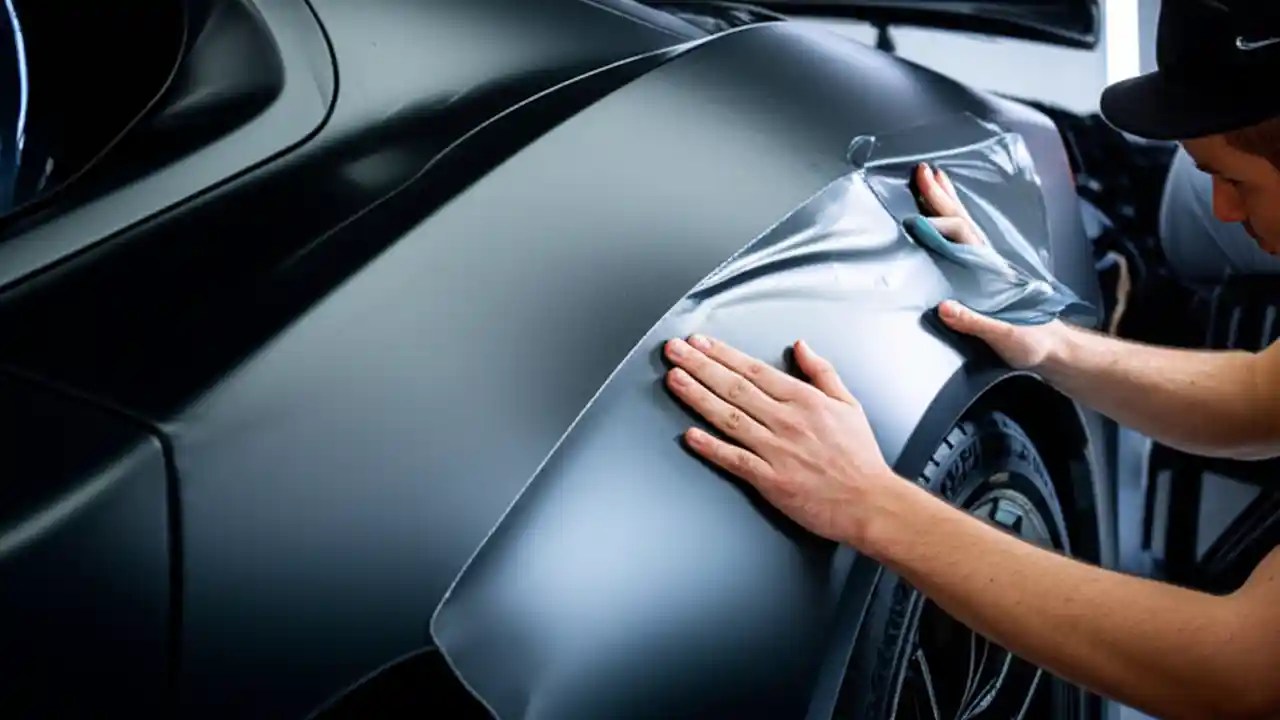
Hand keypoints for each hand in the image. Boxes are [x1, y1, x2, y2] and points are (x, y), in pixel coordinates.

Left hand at [663, 335, 900, 544]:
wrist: (871, 503)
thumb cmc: (861, 458)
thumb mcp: (849, 404)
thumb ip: (822, 372)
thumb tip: (801, 346)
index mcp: (805, 400)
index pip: (754, 370)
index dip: (723, 354)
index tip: (700, 343)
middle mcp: (787, 421)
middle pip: (734, 387)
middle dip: (700, 365)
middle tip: (675, 351)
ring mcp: (777, 450)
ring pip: (729, 417)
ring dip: (698, 396)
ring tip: (675, 379)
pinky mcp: (771, 480)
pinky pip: (735, 459)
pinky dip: (712, 447)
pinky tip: (690, 435)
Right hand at [913, 163, 1070, 369]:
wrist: (1055, 350)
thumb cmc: (1034, 343)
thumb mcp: (1006, 336)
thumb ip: (976, 321)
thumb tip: (943, 307)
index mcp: (991, 272)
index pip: (962, 238)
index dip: (938, 226)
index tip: (914, 217)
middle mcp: (989, 263)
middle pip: (962, 221)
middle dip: (942, 195)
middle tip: (923, 170)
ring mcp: (988, 267)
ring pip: (966, 225)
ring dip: (949, 200)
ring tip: (936, 178)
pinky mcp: (986, 277)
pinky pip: (966, 240)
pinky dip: (955, 221)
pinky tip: (949, 216)